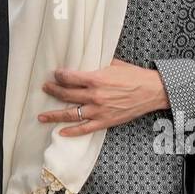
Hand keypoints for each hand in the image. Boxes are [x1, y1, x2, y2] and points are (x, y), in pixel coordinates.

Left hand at [39, 58, 168, 135]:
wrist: (153, 91)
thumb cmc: (135, 75)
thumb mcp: (114, 64)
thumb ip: (97, 64)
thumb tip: (84, 61)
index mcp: (96, 78)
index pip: (69, 77)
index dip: (59, 75)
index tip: (55, 74)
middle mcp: (95, 95)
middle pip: (66, 94)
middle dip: (53, 90)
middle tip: (45, 88)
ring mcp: (99, 110)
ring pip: (71, 114)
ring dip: (54, 114)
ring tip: (42, 116)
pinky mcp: (105, 121)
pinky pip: (85, 129)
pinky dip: (72, 131)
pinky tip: (60, 132)